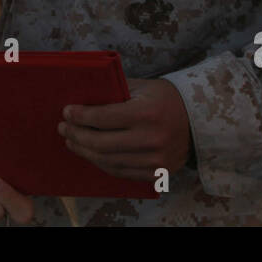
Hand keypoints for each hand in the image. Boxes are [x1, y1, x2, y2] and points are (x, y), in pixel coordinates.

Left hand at [59, 78, 191, 180]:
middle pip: (101, 143)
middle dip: (77, 135)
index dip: (81, 116)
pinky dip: (102, 163)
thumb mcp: (142, 87)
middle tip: (63, 128)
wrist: (198, 120)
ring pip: (109, 161)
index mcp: (147, 113)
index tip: (66, 112)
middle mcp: (152, 139)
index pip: (104, 117)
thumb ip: (114, 92)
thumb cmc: (165, 98)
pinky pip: (121, 172)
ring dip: (85, 151)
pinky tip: (91, 153)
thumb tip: (82, 98)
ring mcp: (155, 160)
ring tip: (72, 142)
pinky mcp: (157, 174)